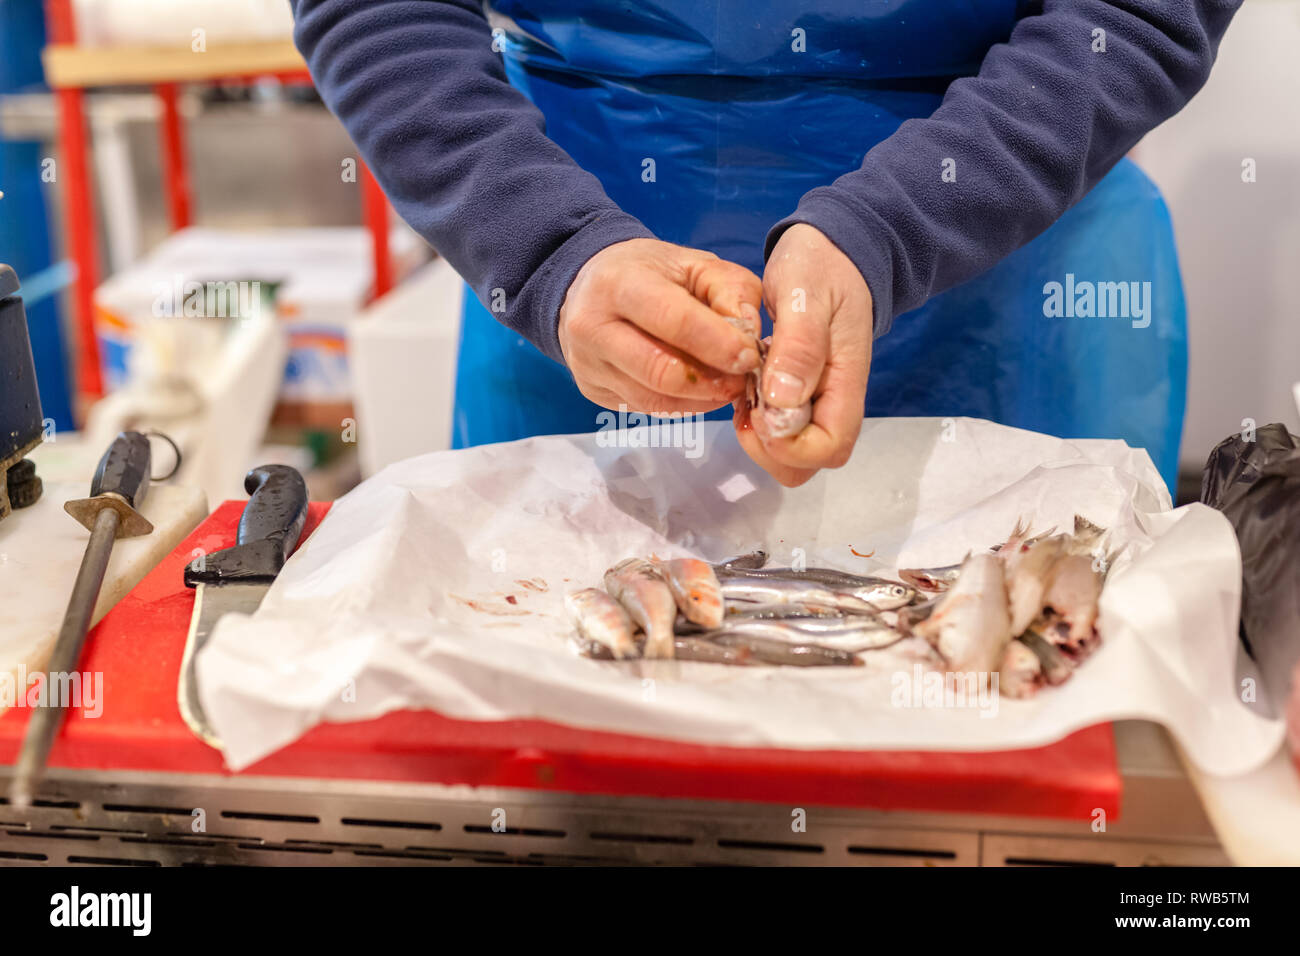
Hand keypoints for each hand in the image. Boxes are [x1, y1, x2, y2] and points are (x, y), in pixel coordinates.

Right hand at [558, 239, 763, 415]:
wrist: (587, 285)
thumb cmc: (647, 272)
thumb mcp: (694, 263)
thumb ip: (730, 289)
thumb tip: (749, 332)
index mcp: (619, 283)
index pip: (675, 321)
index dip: (719, 344)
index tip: (750, 356)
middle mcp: (593, 327)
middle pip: (662, 371)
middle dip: (712, 381)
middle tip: (742, 378)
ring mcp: (587, 364)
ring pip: (655, 400)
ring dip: (701, 399)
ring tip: (726, 385)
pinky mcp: (592, 390)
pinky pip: (645, 409)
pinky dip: (682, 405)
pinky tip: (700, 390)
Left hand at [736, 224, 872, 486]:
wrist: (831, 251)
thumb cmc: (821, 269)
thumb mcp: (805, 297)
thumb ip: (798, 348)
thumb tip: (783, 402)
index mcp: (845, 382)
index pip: (829, 448)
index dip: (790, 445)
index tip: (761, 411)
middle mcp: (834, 402)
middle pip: (810, 463)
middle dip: (771, 450)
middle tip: (746, 409)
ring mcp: (816, 401)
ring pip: (791, 453)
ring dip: (760, 437)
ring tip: (742, 397)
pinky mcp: (797, 394)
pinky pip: (779, 429)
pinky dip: (756, 421)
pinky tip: (743, 389)